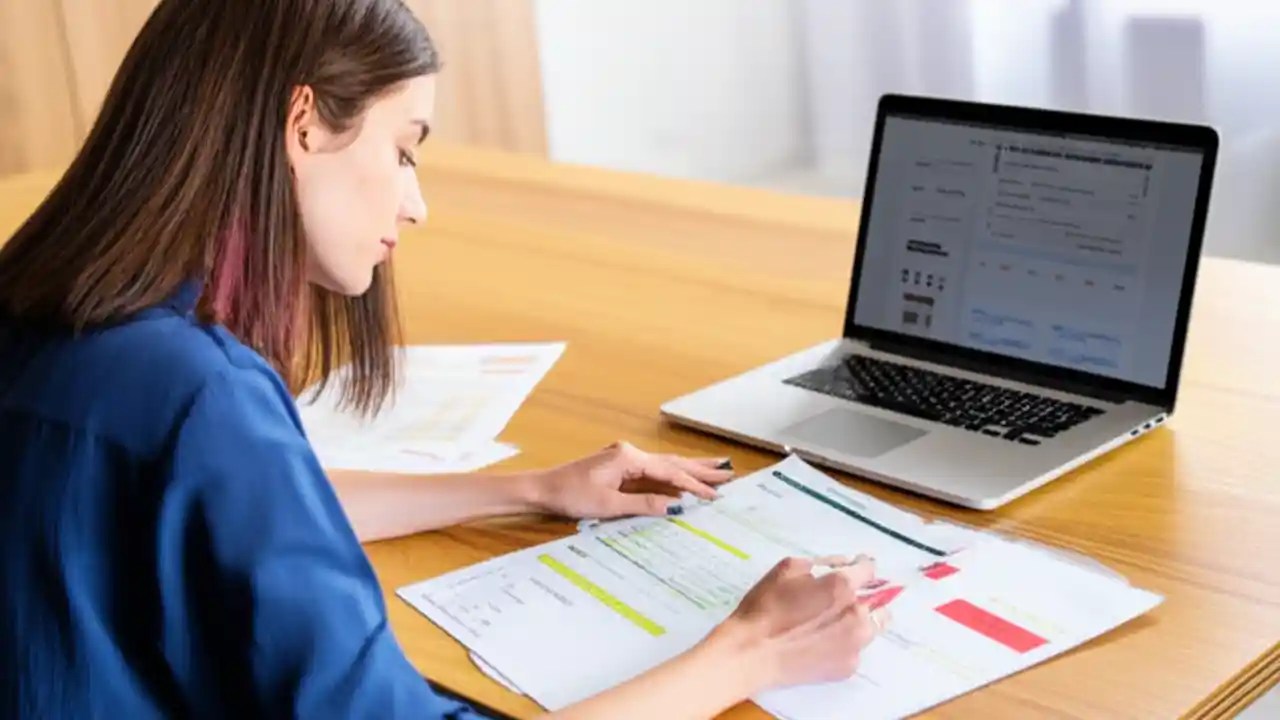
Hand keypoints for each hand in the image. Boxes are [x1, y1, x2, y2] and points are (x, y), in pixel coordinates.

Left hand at [532, 441, 732, 519]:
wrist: (543, 489)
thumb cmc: (570, 495)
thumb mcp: (608, 505)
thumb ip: (643, 504)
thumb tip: (673, 506)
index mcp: (628, 458)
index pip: (670, 472)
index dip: (694, 485)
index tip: (715, 495)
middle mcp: (629, 453)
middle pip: (672, 462)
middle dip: (701, 469)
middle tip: (729, 472)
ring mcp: (623, 457)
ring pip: (664, 464)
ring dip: (689, 469)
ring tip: (715, 469)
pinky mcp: (618, 466)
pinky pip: (652, 470)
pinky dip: (671, 474)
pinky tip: (682, 478)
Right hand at [705, 555, 888, 691]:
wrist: (752, 653)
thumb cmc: (765, 606)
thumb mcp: (786, 569)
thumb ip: (821, 562)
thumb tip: (844, 563)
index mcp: (842, 587)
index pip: (869, 569)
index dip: (861, 566)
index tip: (855, 568)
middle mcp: (857, 615)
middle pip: (879, 602)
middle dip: (863, 597)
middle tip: (839, 601)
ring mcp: (855, 645)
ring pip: (872, 628)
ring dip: (859, 621)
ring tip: (832, 625)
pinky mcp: (848, 668)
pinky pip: (856, 649)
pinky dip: (845, 644)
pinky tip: (821, 644)